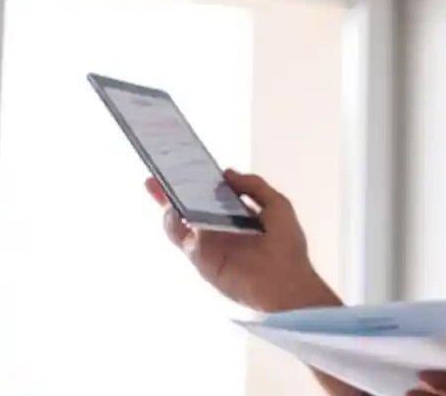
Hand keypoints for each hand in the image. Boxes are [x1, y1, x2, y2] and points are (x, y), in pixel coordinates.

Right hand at [145, 170, 338, 312]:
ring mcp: (207, 243)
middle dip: (172, 189)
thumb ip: (254, 186)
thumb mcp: (277, 205)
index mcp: (237, 215)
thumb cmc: (287, 247)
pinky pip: (180, 237)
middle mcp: (219, 228)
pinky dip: (172, 222)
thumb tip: (227, 173)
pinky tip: (173, 208)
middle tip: (159, 171)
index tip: (186, 161)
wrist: (285, 284)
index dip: (200, 179)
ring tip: (159, 184)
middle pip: (189, 205)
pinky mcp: (200, 258)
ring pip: (179, 220)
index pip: (212, 194)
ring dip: (167, 203)